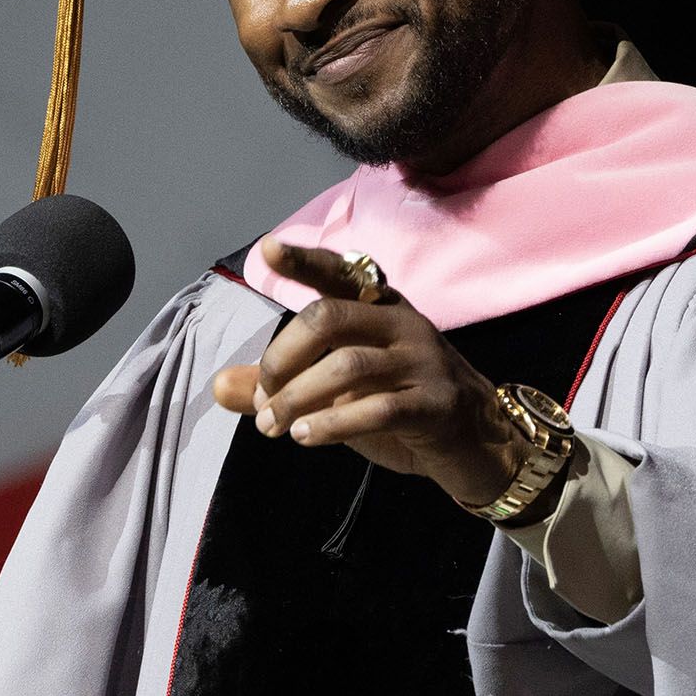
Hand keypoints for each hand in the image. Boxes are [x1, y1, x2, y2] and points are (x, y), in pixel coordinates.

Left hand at [210, 238, 523, 507]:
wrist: (478, 446)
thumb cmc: (399, 408)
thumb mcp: (337, 394)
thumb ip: (281, 385)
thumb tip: (217, 386)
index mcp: (380, 307)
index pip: (339, 273)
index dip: (304, 259)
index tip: (267, 250)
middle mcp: (402, 323)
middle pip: (329, 316)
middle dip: (282, 354)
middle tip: (263, 394)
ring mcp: (423, 361)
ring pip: (347, 365)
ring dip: (298, 397)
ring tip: (273, 426)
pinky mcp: (436, 403)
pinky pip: (378, 408)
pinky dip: (333, 423)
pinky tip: (305, 437)